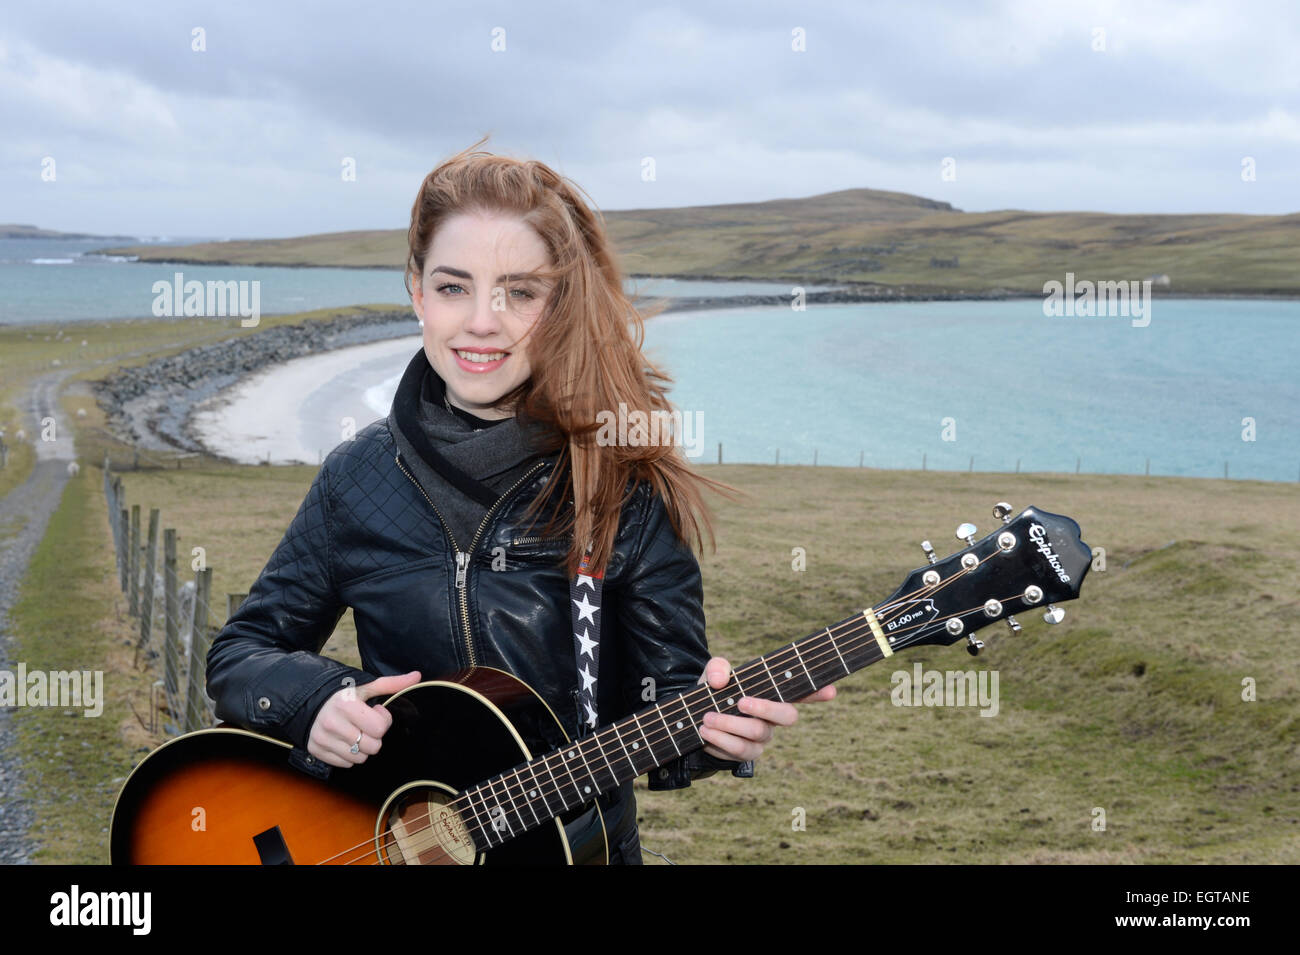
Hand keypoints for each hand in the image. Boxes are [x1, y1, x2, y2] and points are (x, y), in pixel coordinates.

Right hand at [307, 670, 421, 767]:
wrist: (308, 701)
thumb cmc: (343, 695)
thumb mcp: (366, 687)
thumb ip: (391, 684)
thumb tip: (417, 676)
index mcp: (346, 705)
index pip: (379, 728)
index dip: (383, 721)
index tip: (375, 712)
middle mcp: (332, 723)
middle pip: (372, 747)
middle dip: (374, 737)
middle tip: (366, 725)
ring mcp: (323, 738)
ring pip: (360, 758)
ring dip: (362, 748)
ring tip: (355, 732)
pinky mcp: (316, 750)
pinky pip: (345, 764)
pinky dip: (349, 756)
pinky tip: (344, 740)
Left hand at [695, 656, 835, 762]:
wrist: (695, 719)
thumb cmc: (714, 692)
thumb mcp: (713, 673)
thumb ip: (718, 668)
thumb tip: (721, 681)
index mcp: (773, 694)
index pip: (801, 692)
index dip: (818, 692)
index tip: (831, 691)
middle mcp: (774, 718)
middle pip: (787, 716)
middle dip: (765, 708)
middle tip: (740, 703)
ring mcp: (762, 738)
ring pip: (758, 735)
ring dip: (730, 726)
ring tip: (708, 718)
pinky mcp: (747, 754)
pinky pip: (739, 751)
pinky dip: (719, 741)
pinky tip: (705, 732)